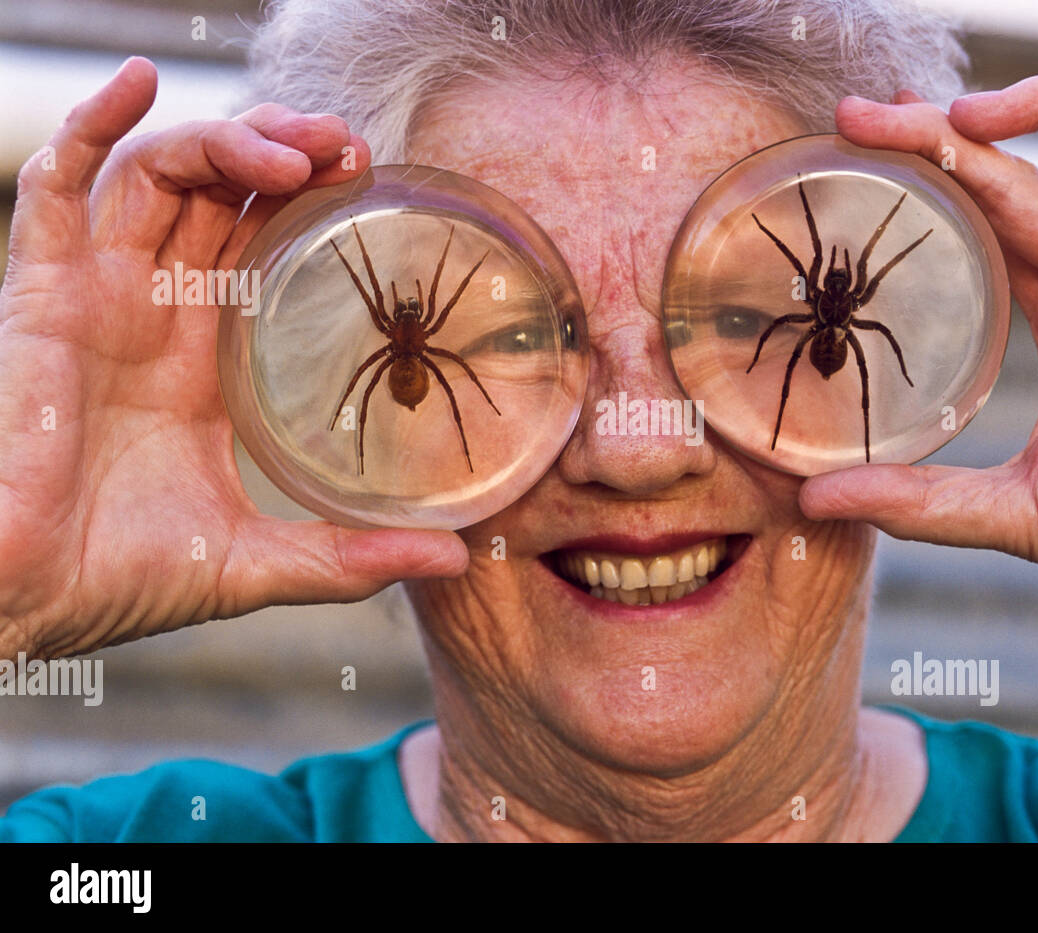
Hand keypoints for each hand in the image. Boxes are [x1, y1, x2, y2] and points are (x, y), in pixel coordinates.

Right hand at [0, 58, 467, 659]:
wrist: (31, 603)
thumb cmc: (128, 579)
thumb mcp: (261, 561)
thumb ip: (352, 556)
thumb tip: (455, 557)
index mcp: (207, 356)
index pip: (263, 243)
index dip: (312, 201)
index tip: (373, 181)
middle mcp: (157, 311)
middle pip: (222, 194)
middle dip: (286, 152)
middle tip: (349, 148)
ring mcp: (98, 296)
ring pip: (159, 175)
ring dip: (227, 141)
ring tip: (295, 152)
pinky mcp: (41, 296)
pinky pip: (56, 190)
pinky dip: (92, 127)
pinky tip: (138, 84)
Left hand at [800, 40, 1037, 665]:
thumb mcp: (1005, 505)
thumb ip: (913, 498)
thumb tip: (813, 503)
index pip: (987, 217)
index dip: (934, 175)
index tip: (863, 148)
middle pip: (1022, 168)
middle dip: (941, 131)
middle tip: (861, 112)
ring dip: (1037, 105)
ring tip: (955, 115)